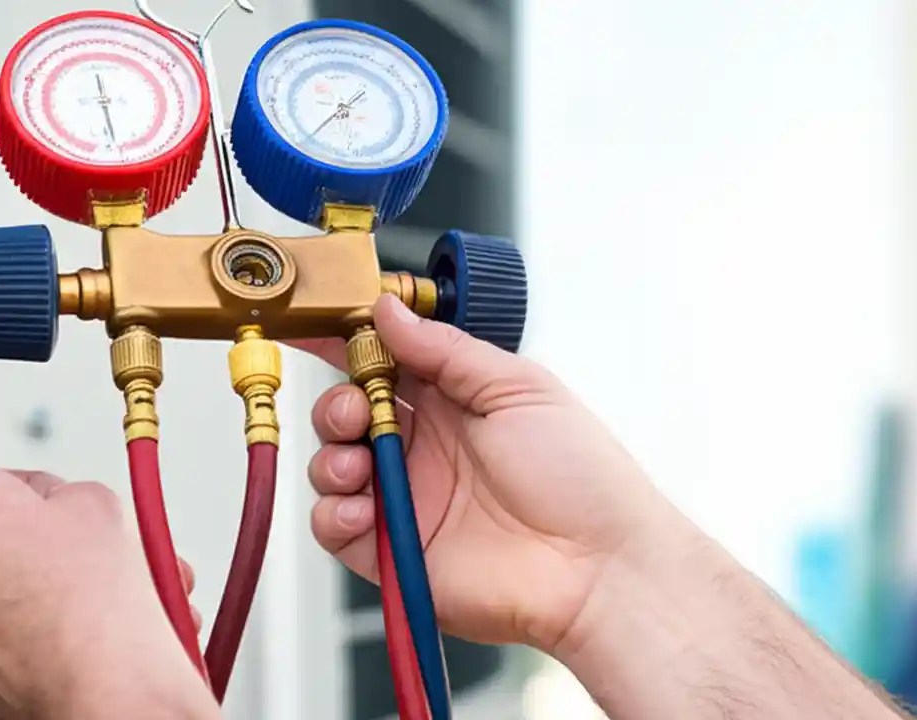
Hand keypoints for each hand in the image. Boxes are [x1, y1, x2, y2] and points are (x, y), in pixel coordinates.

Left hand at [0, 436, 217, 719]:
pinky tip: (64, 639)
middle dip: (16, 534)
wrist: (102, 685)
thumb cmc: (98, 598)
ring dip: (22, 587)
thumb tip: (56, 508)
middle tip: (69, 547)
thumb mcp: (99, 504)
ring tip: (82, 603)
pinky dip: (17, 636)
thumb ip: (59, 491)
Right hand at [292, 294, 676, 650]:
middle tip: (356, 408)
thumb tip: (388, 310)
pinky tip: (362, 507)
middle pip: (348, 415)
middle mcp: (422, 449)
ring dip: (330, 457)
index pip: (385, 364)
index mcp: (452, 404)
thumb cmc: (579, 476)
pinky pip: (334, 527)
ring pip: (332, 467)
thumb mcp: (517, 388)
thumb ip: (446, 349)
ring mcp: (406, 500)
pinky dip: (333, 512)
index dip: (349, 345)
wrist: (597, 567)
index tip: (319, 327)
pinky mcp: (393, 551)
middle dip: (336, 405)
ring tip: (358, 463)